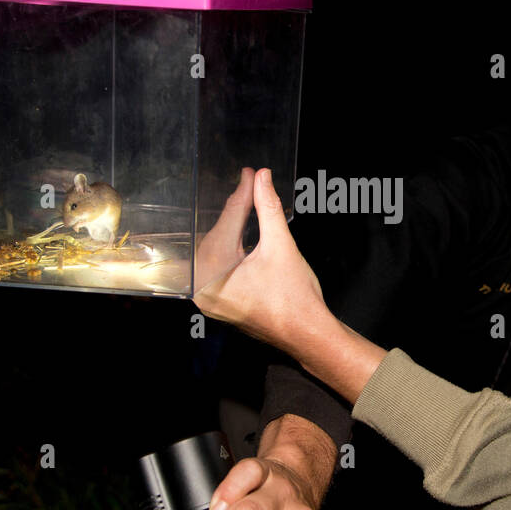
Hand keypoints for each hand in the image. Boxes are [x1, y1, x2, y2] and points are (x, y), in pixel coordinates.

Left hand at [193, 168, 331, 358]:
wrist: (307, 334)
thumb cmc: (296, 298)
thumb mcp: (282, 246)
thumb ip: (269, 209)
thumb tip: (262, 179)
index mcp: (212, 275)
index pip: (227, 224)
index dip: (241, 195)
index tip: (250, 174)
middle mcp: (203, 289)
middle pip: (217, 236)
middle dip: (234, 211)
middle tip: (249, 184)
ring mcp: (209, 299)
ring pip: (216, 251)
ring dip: (231, 228)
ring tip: (246, 203)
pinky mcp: (218, 303)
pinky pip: (219, 266)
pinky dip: (230, 248)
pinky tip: (240, 232)